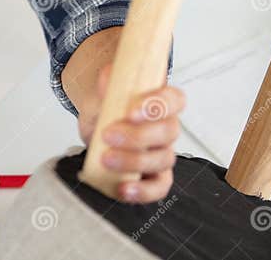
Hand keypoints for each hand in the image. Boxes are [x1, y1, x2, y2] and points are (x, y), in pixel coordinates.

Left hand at [80, 63, 185, 203]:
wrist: (96, 123)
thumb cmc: (107, 103)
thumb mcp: (103, 88)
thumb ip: (108, 81)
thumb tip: (108, 78)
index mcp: (161, 100)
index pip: (174, 100)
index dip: (157, 105)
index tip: (131, 111)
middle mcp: (167, 127)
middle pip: (168, 132)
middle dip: (138, 136)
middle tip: (108, 134)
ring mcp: (162, 152)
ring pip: (163, 160)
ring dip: (134, 161)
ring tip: (106, 158)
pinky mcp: (154, 176)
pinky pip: (159, 187)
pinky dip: (143, 191)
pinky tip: (123, 188)